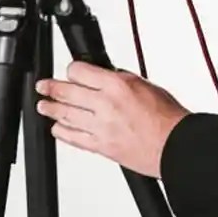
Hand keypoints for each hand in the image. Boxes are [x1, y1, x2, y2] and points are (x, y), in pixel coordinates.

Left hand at [35, 62, 188, 177]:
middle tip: (43, 86)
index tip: (71, 71)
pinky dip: (61, 132)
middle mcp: (105, 105)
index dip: (73, 69)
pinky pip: (73, 138)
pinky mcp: (100, 146)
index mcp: (117, 86)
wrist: (175, 146)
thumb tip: (105, 76)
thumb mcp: (145, 85)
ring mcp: (100, 127)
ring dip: (51, 109)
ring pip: (65, 115)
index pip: (80, 72)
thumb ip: (120, 80)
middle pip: (67, 92)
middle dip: (50, 88)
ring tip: (44, 106)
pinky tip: (57, 128)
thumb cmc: (167, 118)